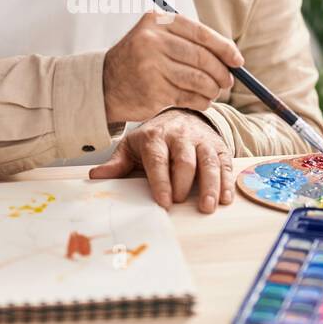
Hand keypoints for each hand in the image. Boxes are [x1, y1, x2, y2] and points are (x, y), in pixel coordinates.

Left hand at [88, 109, 234, 213]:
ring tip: (208, 206)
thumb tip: (96, 176)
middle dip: (183, 183)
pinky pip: (225, 163)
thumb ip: (117, 164)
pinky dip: (227, 182)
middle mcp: (180, 136)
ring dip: (210, 185)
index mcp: (155, 138)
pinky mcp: (218, 147)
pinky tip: (225, 199)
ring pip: (208, 162)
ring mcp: (201, 141)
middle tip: (181, 203)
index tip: (164, 202)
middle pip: (185, 160)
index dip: (161, 181)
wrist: (180, 117)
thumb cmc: (153, 140)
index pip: (158, 160)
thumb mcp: (131, 147)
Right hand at [102, 12, 242, 124]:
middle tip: (227, 82)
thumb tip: (232, 57)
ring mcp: (151, 66)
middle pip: (202, 57)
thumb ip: (190, 42)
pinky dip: (201, 101)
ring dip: (212, 89)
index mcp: (157, 22)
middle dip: (221, 72)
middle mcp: (152, 41)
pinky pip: (189, 96)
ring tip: (213, 92)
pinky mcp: (153, 91)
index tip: (237, 61)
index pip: (200, 33)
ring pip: (198, 79)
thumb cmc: (140, 61)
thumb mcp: (157, 39)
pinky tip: (201, 101)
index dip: (224, 48)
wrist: (105, 85)